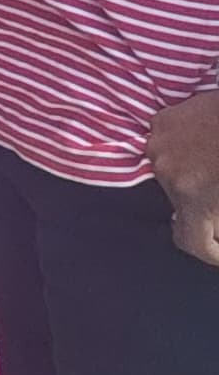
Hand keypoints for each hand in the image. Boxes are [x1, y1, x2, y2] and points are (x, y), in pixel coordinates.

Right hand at [154, 91, 218, 265]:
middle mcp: (168, 172)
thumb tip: (217, 230)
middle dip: (207, 211)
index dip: (212, 254)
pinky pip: (169, 146)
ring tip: (217, 169)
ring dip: (194, 180)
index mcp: (194, 195)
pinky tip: (207, 145)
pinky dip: (186, 152)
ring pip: (174, 176)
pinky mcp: (163, 120)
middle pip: (183, 207)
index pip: (191, 242)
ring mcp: (161, 143)